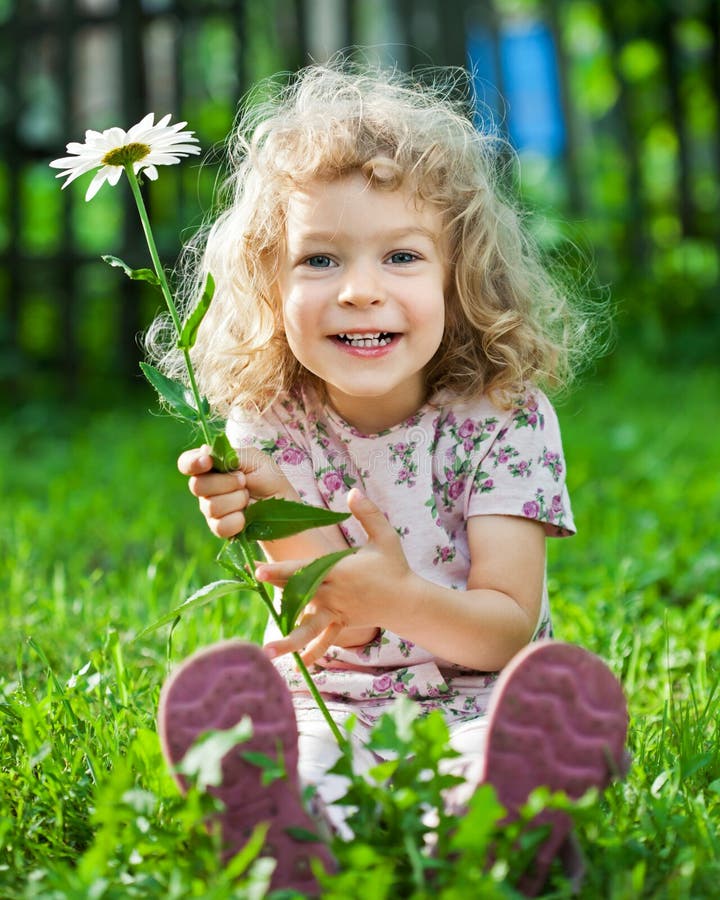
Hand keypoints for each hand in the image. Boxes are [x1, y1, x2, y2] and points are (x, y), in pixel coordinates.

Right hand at [177, 444, 296, 538]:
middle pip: (197, 486)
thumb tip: (205, 451)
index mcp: (212, 467)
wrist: (283, 506)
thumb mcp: (255, 460)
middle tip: (244, 481)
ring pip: (210, 506)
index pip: (186, 463)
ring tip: (248, 498)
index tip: (207, 462)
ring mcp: (211, 509)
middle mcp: (206, 487)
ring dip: (236, 500)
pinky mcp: (219, 528)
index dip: (192, 462)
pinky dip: (237, 520)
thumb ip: (231, 455)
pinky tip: (246, 516)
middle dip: (225, 483)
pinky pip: (220, 526)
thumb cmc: (269, 479)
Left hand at [258, 489, 413, 664]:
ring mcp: (337, 612)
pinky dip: (313, 651)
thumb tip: (353, 490)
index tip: (260, 570)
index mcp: (339, 571)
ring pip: (310, 628)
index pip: (305, 570)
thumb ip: (368, 513)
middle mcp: (334, 594)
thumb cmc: (394, 565)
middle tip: (260, 611)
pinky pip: (325, 639)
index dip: (282, 570)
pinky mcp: (341, 623)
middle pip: (301, 599)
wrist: (407, 600)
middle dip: (280, 607)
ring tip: (268, 653)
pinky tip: (298, 665)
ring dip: (290, 642)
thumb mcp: (385, 536)